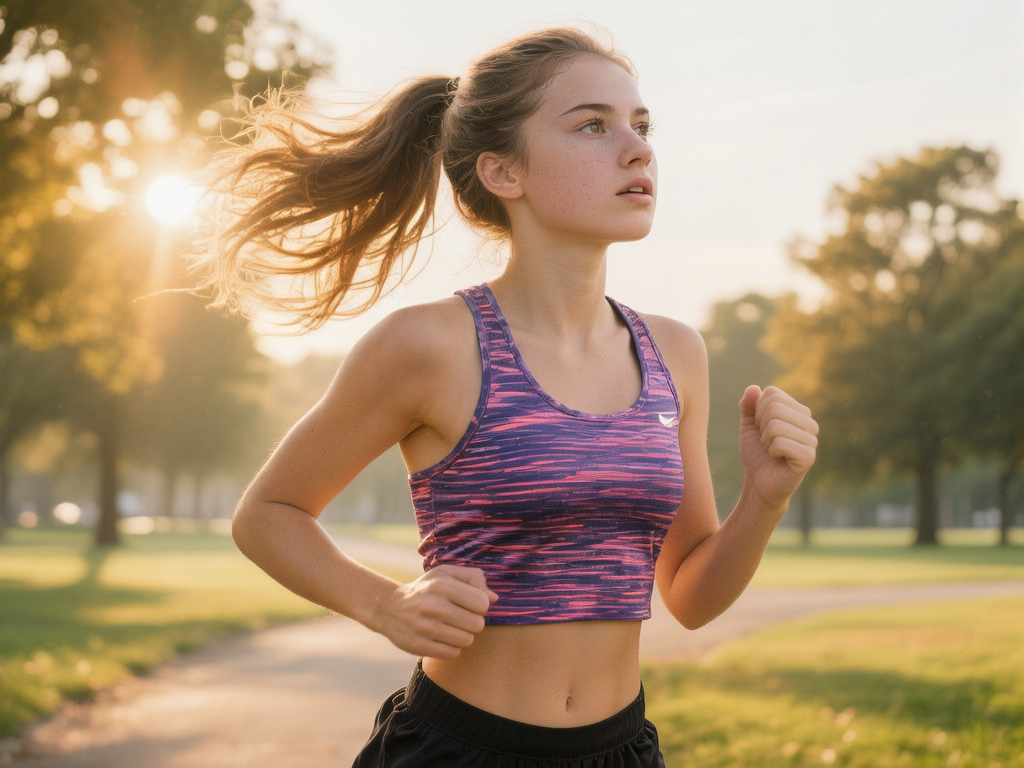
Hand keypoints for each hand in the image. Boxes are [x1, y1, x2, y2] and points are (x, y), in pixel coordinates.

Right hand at [375, 565, 497, 658]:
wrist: (389, 608)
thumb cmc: (426, 589)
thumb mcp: (445, 573)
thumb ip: (473, 578)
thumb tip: (494, 598)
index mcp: (442, 584)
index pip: (482, 603)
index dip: (480, 605)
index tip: (469, 604)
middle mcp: (433, 605)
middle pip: (477, 625)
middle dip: (473, 622)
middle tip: (460, 618)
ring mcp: (425, 627)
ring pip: (467, 641)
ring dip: (463, 636)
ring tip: (450, 627)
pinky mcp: (419, 646)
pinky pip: (453, 653)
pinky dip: (451, 648)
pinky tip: (441, 638)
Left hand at [738, 385, 817, 511]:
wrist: (759, 483)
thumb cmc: (757, 453)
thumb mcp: (749, 425)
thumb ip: (749, 405)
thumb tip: (753, 388)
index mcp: (798, 411)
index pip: (772, 393)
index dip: (758, 411)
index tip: (762, 429)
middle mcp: (809, 422)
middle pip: (773, 407)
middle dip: (761, 426)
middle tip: (767, 442)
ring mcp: (812, 439)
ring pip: (775, 424)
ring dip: (766, 440)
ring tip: (773, 451)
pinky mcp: (808, 456)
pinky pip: (780, 442)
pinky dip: (772, 451)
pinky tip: (779, 459)